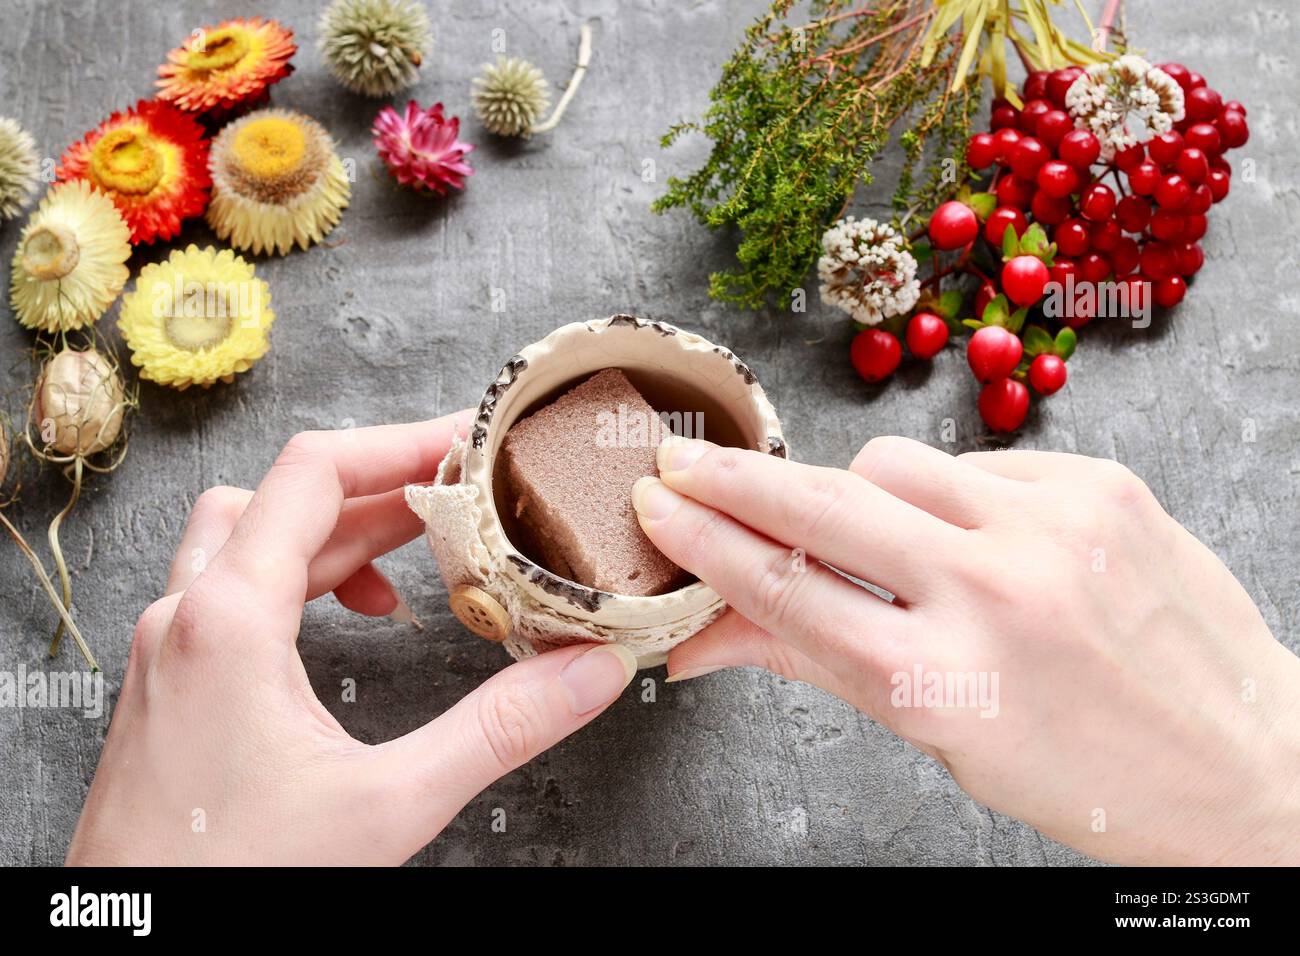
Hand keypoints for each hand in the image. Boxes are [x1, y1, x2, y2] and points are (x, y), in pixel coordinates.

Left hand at [67, 415, 635, 864]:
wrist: (143, 954)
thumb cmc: (234, 882)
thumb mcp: (389, 804)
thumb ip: (499, 729)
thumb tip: (588, 672)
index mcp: (228, 619)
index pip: (314, 473)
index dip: (399, 444)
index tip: (466, 442)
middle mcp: (185, 617)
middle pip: (288, 497)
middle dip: (383, 488)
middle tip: (463, 495)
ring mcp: (171, 649)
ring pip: (255, 540)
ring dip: (339, 533)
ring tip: (420, 552)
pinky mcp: (173, 684)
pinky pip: (237, 590)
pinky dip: (305, 581)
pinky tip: (355, 618)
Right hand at [633, 436, 1299, 864]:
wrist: (1242, 755)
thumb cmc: (1082, 770)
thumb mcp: (938, 736)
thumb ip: (818, 665)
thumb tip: (705, 641)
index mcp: (940, 679)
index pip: (786, 589)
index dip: (707, 542)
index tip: (658, 507)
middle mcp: (992, 590)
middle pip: (821, 505)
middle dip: (736, 479)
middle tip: (682, 461)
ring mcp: (1051, 526)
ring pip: (892, 462)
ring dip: (858, 492)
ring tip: (880, 538)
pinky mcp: (1098, 485)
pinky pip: (979, 461)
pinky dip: (955, 494)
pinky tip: (978, 536)